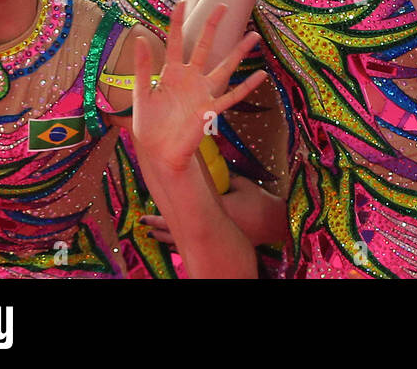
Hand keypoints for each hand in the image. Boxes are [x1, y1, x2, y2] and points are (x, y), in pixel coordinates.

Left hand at [132, 2, 266, 176]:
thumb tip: (140, 40)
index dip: (177, 23)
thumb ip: (142, 69)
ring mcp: (203, 92)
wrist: (159, 152)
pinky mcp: (211, 108)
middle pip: (204, 46)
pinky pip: (232, 95)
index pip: (175, 42)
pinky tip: (261, 75)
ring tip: (253, 36)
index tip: (181, 3)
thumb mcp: (141, 95)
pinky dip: (247, 86)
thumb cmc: (149, 126)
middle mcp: (190, 78)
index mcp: (171, 73)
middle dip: (213, 26)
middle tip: (223, 6)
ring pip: (225, 67)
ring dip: (239, 52)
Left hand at [140, 176, 284, 248]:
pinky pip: (194, 247)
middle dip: (157, 225)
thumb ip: (225, 177)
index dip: (161, 213)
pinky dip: (180, 244)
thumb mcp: (241, 184)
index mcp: (210, 211)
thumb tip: (208, 169)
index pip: (180, 212)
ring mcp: (213, 238)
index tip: (146, 210)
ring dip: (165, 236)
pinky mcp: (219, 243)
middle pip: (175, 229)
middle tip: (142, 221)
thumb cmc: (258, 202)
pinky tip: (172, 243)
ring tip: (150, 234)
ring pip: (182, 240)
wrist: (274, 222)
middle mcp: (207, 227)